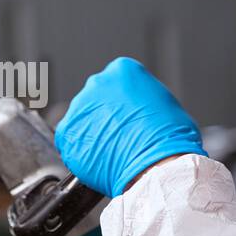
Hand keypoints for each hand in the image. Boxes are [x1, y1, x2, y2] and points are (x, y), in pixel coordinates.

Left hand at [54, 57, 205, 197]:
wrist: (157, 164)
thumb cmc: (169, 137)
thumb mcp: (167, 104)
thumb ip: (146, 99)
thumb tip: (141, 111)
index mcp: (122, 70)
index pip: (117, 82)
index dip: (125, 103)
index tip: (130, 117)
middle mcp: (97, 83)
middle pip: (97, 98)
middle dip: (106, 116)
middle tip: (121, 135)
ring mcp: (79, 107)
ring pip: (83, 120)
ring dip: (93, 133)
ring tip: (112, 151)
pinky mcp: (66, 133)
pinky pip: (70, 141)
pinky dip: (82, 151)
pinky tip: (100, 159)